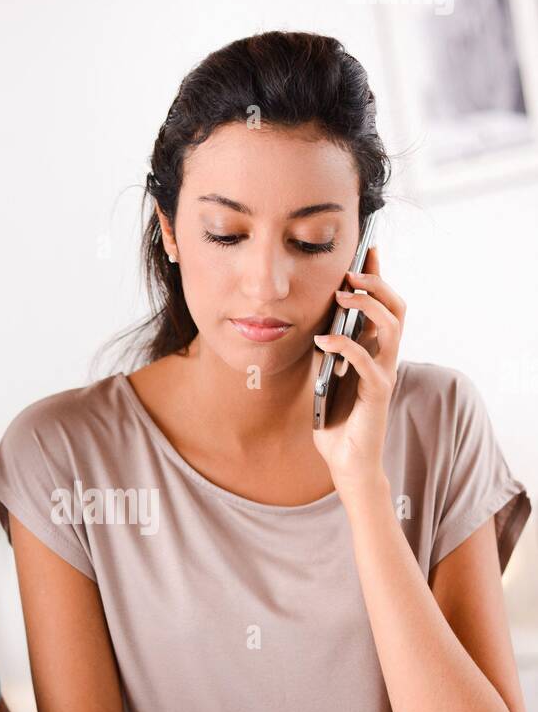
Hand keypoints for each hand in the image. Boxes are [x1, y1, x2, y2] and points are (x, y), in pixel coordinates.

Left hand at [311, 246, 405, 498]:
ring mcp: (384, 374)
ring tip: (342, 298)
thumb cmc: (337, 420)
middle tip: (351, 274)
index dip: (378, 277)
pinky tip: (325, 342)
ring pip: (391, 327)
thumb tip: (314, 322)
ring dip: (367, 307)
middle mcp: (385, 358)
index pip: (384, 305)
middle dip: (377, 285)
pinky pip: (367, 362)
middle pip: (397, 308)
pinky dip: (346, 346)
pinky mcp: (377, 393)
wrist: (346, 461)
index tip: (367, 250)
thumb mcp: (326, 376)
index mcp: (375, 350)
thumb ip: (327, 350)